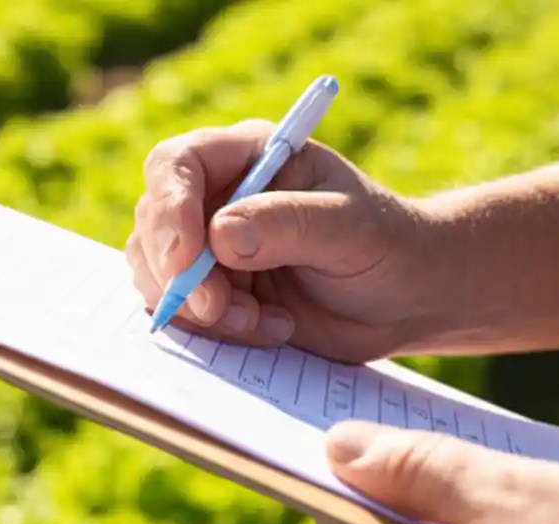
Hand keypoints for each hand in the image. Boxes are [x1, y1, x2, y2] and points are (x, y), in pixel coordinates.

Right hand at [127, 120, 449, 363]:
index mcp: (248, 156)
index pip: (176, 166)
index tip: (185, 262)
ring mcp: (209, 247)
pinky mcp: (213, 293)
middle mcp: (217, 196)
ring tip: (260, 323)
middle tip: (222, 312)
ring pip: (157, 275)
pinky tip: (272, 330)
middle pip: (153, 225)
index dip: (168, 210)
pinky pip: (182, 313)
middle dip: (179, 276)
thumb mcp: (349, 228)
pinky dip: (215, 332)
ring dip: (198, 310)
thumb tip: (220, 235)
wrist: (406, 298)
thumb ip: (288, 225)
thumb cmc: (388, 246)